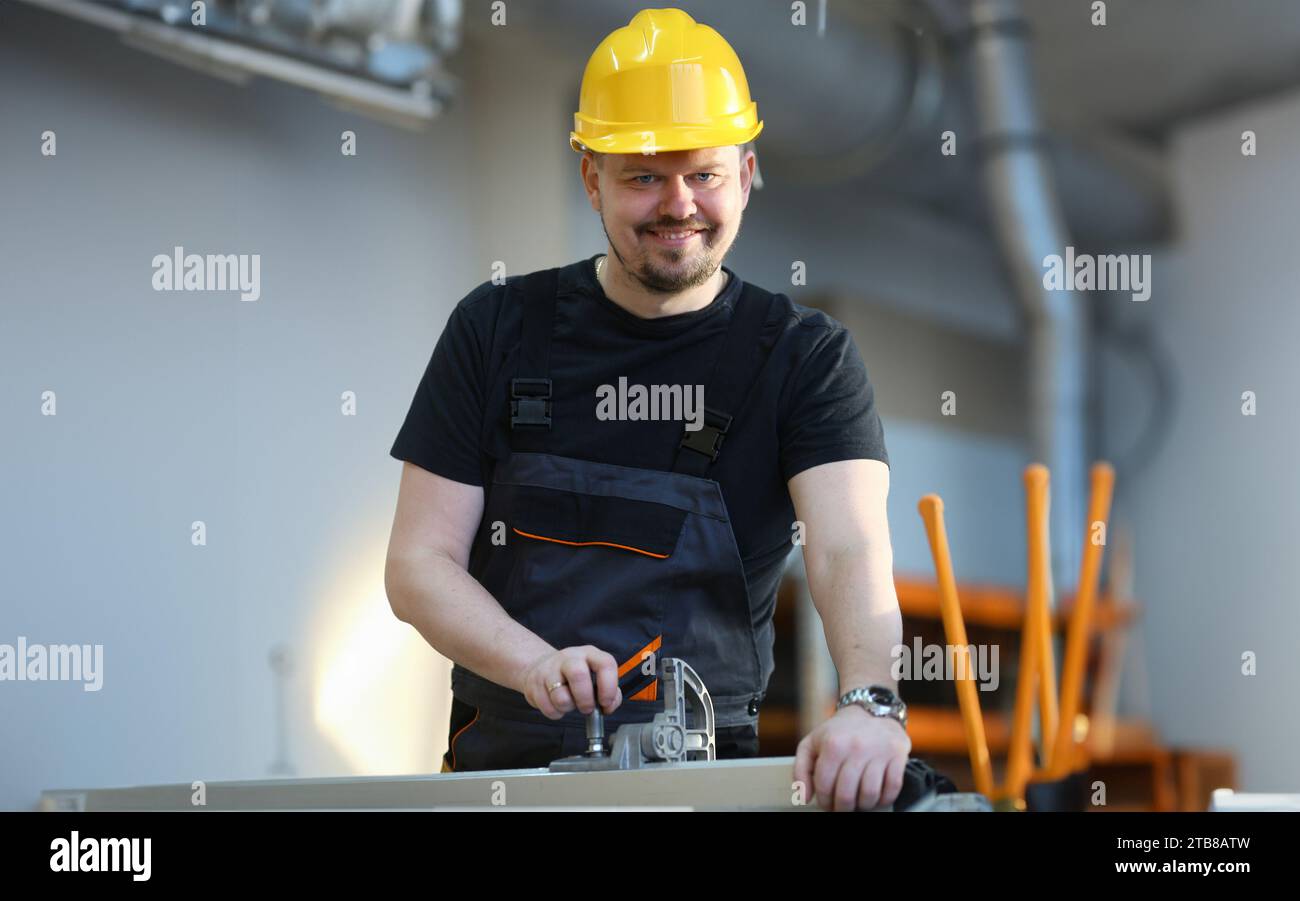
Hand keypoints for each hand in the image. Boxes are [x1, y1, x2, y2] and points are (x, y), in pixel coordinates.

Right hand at [518, 646, 621, 719]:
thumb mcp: (594, 677)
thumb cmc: (573, 676)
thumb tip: (609, 706)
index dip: (608, 687)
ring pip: (561, 697)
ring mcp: (550, 669)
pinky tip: (556, 704)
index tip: (605, 702)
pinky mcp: (534, 683)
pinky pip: (548, 707)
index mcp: (590, 654)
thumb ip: (609, 692)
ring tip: (569, 703)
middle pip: (578, 674)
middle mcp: (570, 657)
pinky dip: (555, 712)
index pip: (605, 663)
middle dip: (585, 699)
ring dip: (568, 707)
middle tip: (586, 708)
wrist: (540, 667)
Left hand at [794, 704, 911, 810]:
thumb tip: (804, 797)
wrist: (870, 709)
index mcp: (833, 745)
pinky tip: (876, 796)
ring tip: (858, 801)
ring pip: (870, 795)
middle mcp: (856, 747)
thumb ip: (801, 769)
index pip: (825, 786)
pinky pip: (893, 788)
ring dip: (863, 805)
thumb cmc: (839, 731)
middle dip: (842, 807)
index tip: (826, 803)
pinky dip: (884, 798)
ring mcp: (879, 751)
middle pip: (847, 795)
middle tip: (842, 806)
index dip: (824, 801)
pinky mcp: (897, 754)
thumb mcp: (812, 743)